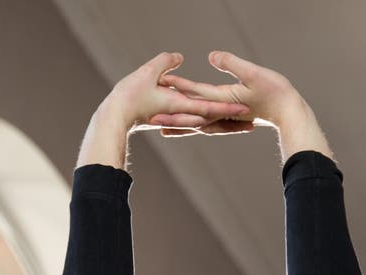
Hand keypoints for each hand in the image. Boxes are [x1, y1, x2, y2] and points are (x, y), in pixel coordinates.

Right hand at [106, 50, 250, 132]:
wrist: (114, 118)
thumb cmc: (128, 97)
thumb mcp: (147, 73)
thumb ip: (164, 63)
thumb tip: (179, 57)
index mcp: (180, 107)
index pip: (209, 107)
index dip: (228, 107)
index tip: (245, 110)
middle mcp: (181, 116)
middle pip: (211, 121)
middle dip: (231, 122)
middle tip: (251, 122)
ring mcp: (177, 119)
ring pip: (205, 124)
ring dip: (222, 126)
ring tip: (240, 126)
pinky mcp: (172, 119)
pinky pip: (193, 122)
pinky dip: (206, 122)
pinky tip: (213, 123)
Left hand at [148, 50, 303, 137]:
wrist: (288, 113)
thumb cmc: (275, 92)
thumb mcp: (254, 73)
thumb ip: (232, 64)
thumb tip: (211, 56)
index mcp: (225, 101)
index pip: (197, 94)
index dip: (179, 88)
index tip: (161, 84)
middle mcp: (222, 112)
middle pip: (191, 115)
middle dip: (171, 114)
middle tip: (149, 116)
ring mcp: (225, 118)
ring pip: (197, 123)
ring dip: (179, 124)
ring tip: (161, 126)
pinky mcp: (230, 119)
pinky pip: (207, 124)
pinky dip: (194, 124)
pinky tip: (187, 125)